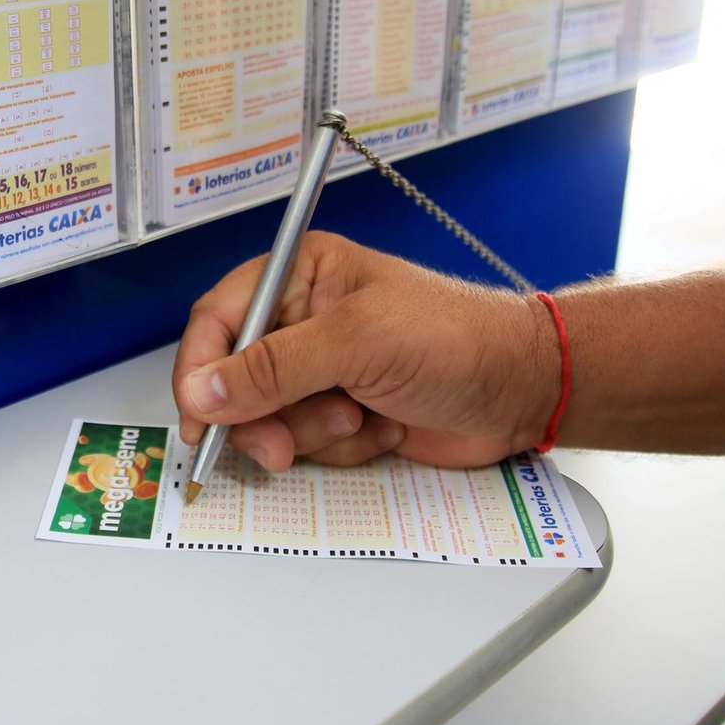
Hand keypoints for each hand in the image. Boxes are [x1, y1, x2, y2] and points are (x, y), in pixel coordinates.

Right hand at [172, 232, 555, 470]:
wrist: (524, 390)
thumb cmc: (454, 339)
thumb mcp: (356, 343)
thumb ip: (273, 367)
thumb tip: (202, 392)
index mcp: (300, 276)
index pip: (219, 320)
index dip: (200, 370)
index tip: (200, 417)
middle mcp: (302, 321)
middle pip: (234, 380)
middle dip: (262, 417)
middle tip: (282, 446)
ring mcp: (322, 372)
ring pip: (268, 420)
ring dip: (311, 434)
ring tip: (361, 420)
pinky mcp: (341, 414)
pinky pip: (305, 445)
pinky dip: (341, 448)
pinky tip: (383, 429)